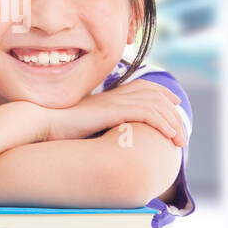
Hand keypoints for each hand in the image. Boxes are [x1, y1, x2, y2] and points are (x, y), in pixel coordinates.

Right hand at [41, 82, 187, 147]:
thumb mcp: (86, 124)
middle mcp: (115, 95)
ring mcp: (114, 101)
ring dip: (171, 123)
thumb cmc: (60, 128)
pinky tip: (168, 135)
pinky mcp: (113, 111)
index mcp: (110, 95)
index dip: (163, 94)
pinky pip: (146, 113)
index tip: (175, 104)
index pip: (144, 87)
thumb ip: (100, 125)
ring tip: (180, 140)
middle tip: (182, 133)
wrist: (45, 122)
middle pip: (154, 95)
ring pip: (155, 105)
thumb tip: (107, 137)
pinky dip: (161, 123)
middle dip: (173, 113)